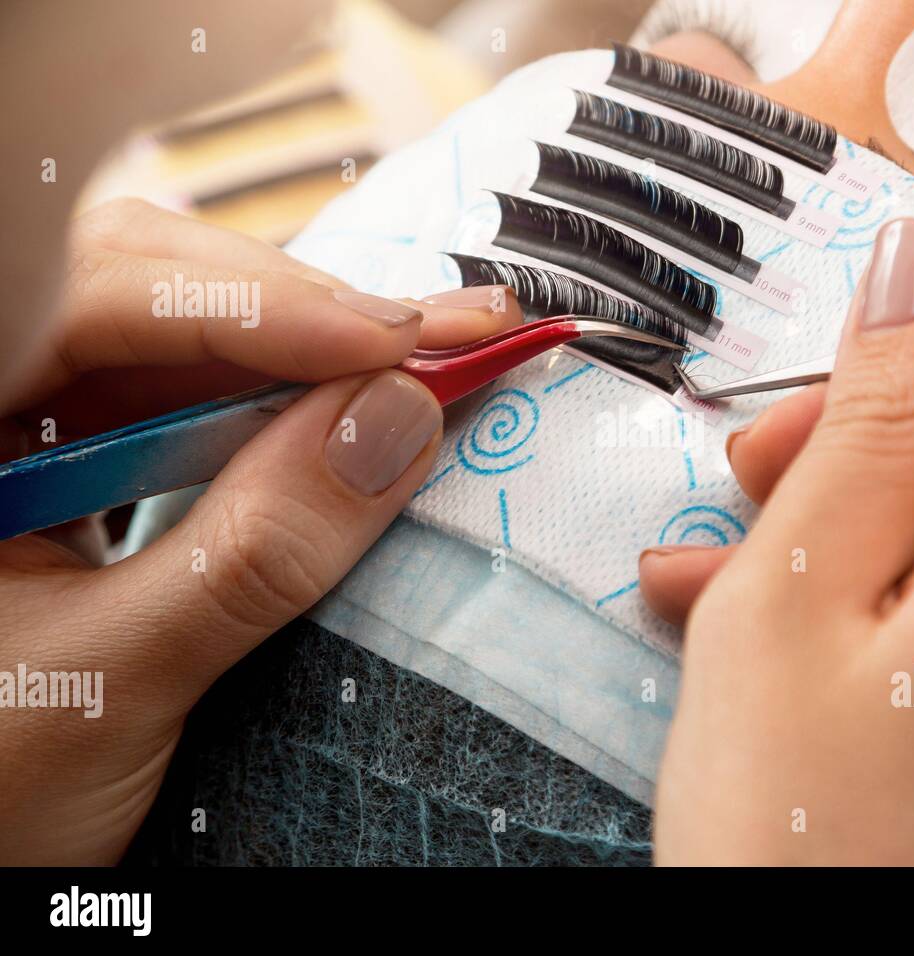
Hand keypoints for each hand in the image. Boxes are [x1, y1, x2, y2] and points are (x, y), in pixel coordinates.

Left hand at [0, 199, 519, 863]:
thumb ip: (250, 553)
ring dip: (312, 347)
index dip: (251, 306)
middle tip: (441, 336)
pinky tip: (356, 401)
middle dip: (302, 312)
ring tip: (429, 354)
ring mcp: (30, 427)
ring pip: (177, 339)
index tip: (392, 344)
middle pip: (140, 291)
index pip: (86, 302)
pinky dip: (287, 401)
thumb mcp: (113, 681)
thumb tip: (394, 424)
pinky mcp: (84, 463)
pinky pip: (186, 399)